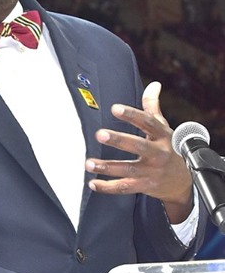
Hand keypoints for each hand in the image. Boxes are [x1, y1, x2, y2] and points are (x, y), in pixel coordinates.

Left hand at [84, 81, 192, 223]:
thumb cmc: (169, 149)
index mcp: (162, 136)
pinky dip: (108, 187)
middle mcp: (158, 153)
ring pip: (128, 169)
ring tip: (89, 163)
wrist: (183, 181)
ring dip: (107, 167)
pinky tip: (93, 183)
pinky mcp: (144, 186)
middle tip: (100, 134)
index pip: (148, 123)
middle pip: (138, 146)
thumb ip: (153, 107)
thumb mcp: (164, 128)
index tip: (115, 109)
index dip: (132, 115)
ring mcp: (151, 171)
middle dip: (119, 140)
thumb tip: (154, 85)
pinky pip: (124, 188)